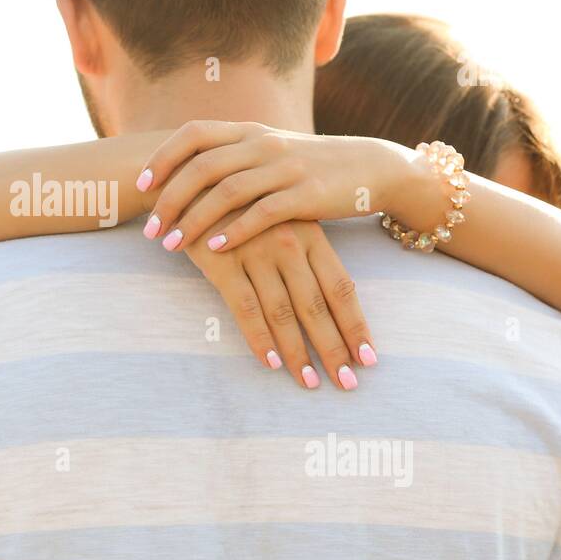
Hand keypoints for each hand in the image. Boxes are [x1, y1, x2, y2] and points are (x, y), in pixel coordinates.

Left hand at [136, 120, 411, 250]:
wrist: (369, 168)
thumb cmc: (308, 165)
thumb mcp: (267, 150)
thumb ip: (229, 155)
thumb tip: (180, 172)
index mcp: (248, 130)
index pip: (193, 134)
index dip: (163, 158)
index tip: (140, 185)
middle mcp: (263, 143)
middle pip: (202, 166)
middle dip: (170, 199)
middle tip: (150, 229)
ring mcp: (285, 167)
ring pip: (226, 191)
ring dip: (194, 220)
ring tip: (172, 245)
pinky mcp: (306, 195)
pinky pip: (262, 213)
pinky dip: (234, 231)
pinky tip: (215, 249)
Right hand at [182, 217, 375, 389]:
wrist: (192, 175)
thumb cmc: (242, 202)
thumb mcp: (283, 217)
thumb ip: (304, 250)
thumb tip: (328, 296)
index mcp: (310, 234)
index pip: (341, 287)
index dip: (355, 325)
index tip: (368, 358)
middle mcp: (289, 244)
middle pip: (317, 306)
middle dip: (334, 348)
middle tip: (348, 384)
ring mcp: (256, 252)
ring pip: (284, 312)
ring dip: (298, 352)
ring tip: (309, 383)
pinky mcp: (222, 262)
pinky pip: (245, 308)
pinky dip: (259, 338)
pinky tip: (270, 363)